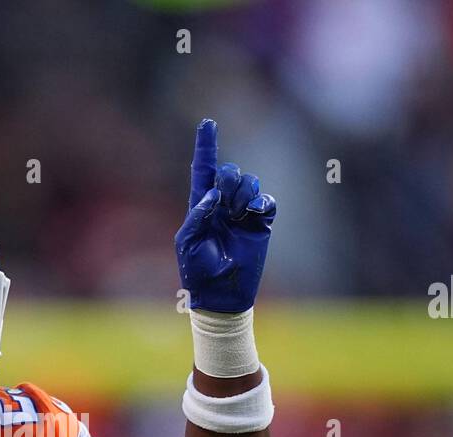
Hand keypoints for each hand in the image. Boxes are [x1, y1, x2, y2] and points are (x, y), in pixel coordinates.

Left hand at [175, 118, 276, 313]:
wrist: (221, 296)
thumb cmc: (197, 272)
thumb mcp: (186, 242)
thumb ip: (196, 215)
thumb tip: (213, 194)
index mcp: (201, 207)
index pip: (203, 171)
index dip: (206, 147)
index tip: (208, 123)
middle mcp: (222, 206)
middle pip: (230, 173)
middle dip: (229, 179)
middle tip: (224, 204)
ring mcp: (242, 214)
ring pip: (249, 183)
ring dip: (243, 192)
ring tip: (238, 214)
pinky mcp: (260, 225)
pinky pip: (266, 202)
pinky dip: (261, 202)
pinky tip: (253, 211)